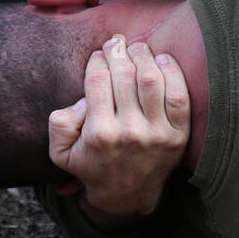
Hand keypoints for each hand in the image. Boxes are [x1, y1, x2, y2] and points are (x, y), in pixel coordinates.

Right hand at [47, 35, 189, 219]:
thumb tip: (83, 99)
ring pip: (151, 79)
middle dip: (118, 51)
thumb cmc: (92, 165)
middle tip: (116, 42)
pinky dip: (172, 72)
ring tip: (137, 47)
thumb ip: (59, 123)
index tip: (99, 54)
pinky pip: (178, 96)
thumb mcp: (60, 152)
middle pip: (124, 75)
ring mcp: (156, 133)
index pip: (98, 80)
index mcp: (99, 133)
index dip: (98, 60)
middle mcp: (129, 132)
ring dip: (143, 55)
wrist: (127, 195)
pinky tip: (163, 59)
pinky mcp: (178, 135)